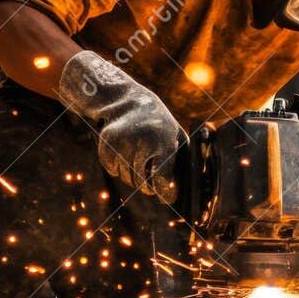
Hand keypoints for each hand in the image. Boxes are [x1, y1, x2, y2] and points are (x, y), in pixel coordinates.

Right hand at [56, 51, 184, 201]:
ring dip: (132, 177)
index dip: (164, 192)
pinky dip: (117, 168)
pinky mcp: (107, 142)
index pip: (162, 179)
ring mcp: (123, 141)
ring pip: (126, 177)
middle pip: (142, 182)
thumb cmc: (159, 122)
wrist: (128, 100)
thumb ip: (182, 158)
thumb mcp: (176, 134)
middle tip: (150, 183)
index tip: (166, 197)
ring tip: (138, 163)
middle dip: (147, 186)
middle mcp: (143, 141)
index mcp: (164, 141)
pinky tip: (124, 156)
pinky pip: (112, 169)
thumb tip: (190, 186)